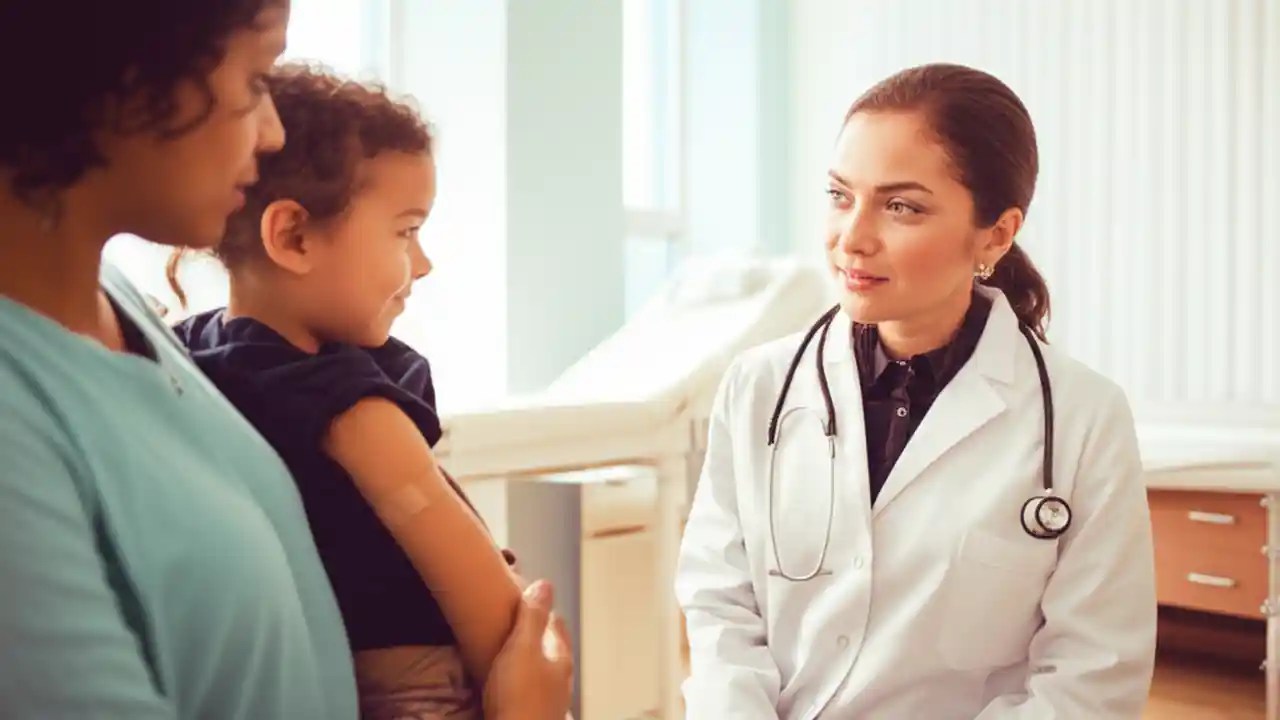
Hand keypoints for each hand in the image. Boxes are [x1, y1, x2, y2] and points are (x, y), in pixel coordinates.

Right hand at [483, 580, 573, 719]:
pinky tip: (508, 686)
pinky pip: (529, 691)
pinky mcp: (534, 715)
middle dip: (536, 635)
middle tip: (514, 624)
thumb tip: (545, 584)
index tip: (525, 598)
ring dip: (529, 660)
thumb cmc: (520, 698)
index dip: (541, 609)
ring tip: (508, 653)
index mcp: (561, 658)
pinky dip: (520, 682)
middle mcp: (560, 679)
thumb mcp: (522, 648)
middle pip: (551, 648)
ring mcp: (549, 700)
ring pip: (542, 671)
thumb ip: (533, 616)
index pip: (556, 623)